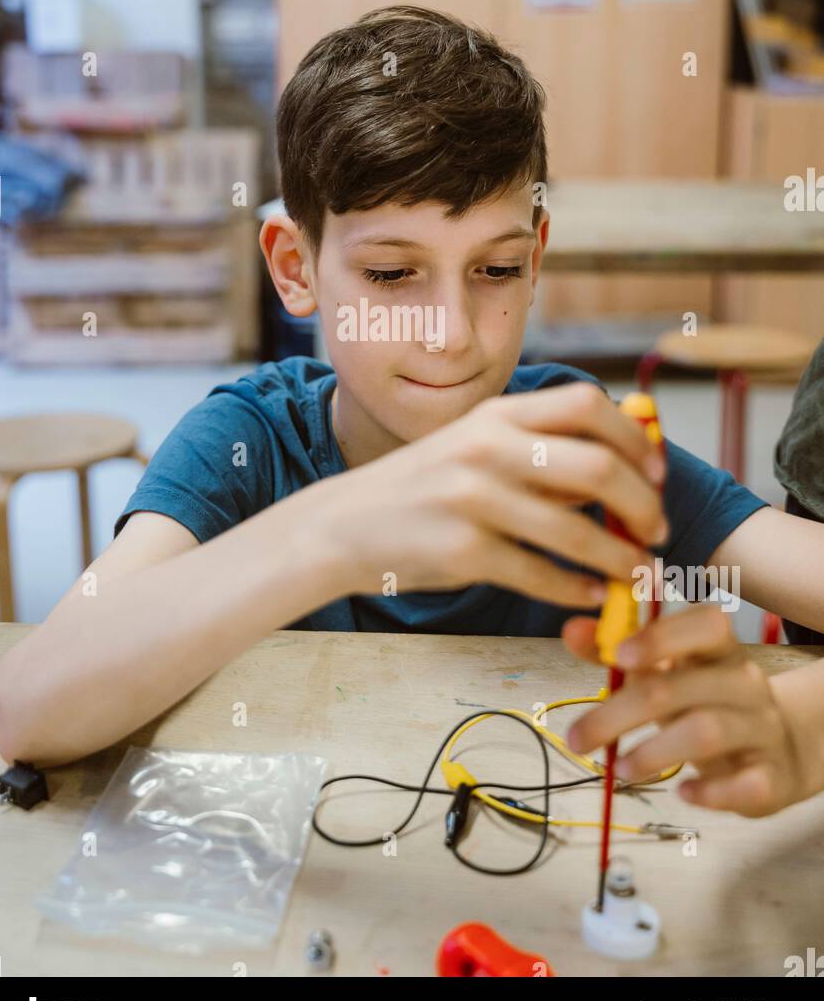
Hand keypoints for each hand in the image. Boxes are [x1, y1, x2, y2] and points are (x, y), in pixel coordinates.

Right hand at [323, 381, 667, 607]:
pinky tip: (590, 595)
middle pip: (596, 465)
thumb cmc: (423, 486)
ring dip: (619, 559)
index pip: (587, 405)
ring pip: (575, 530)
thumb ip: (539, 451)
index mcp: (496, 414)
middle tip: (657, 531)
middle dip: (642, 504)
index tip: (656, 473)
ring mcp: (472, 499)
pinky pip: (540, 574)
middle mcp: (486, 448)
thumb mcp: (475, 447)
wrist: (344, 524)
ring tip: (637, 575)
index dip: (635, 439)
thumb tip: (622, 472)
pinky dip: (576, 589)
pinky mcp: (462, 551)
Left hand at [563, 604, 810, 816]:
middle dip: (621, 712)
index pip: (705, 625)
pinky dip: (711, 793)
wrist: (780, 752)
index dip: (662, 637)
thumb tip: (572, 631)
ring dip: (653, 752)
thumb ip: (618, 653)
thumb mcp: (668, 674)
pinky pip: (746, 784)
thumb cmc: (706, 704)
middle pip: (682, 687)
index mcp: (719, 650)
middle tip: (577, 738)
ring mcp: (762, 729)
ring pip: (708, 732)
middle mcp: (744, 683)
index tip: (618, 656)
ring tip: (619, 769)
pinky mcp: (772, 777)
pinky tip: (683, 793)